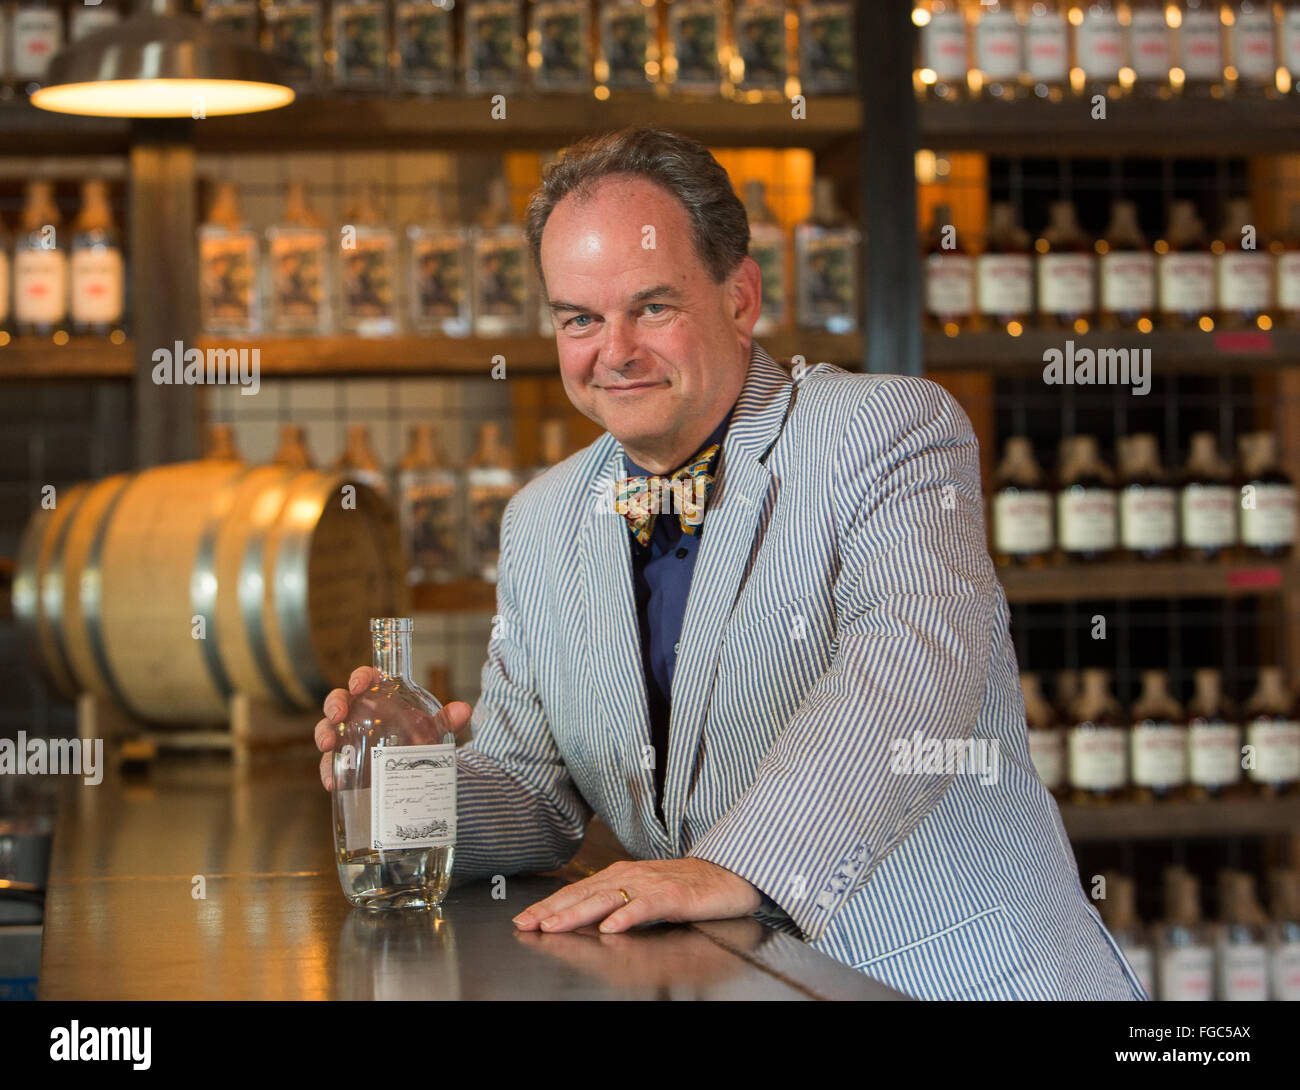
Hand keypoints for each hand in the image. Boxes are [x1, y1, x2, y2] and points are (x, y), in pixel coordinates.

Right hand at [314, 665, 473, 790]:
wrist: (418, 771)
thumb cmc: (420, 739)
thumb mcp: (434, 731)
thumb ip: (447, 721)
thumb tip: (463, 710)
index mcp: (381, 698)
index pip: (366, 679)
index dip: (360, 677)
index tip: (360, 684)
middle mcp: (360, 715)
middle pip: (338, 701)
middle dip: (334, 704)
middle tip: (338, 716)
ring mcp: (349, 739)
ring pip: (327, 730)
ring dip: (323, 735)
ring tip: (328, 746)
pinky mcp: (345, 763)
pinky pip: (331, 764)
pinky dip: (329, 771)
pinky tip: (332, 782)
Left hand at [511, 858, 761, 933]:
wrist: (728, 876)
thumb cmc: (687, 886)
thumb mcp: (645, 893)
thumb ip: (617, 903)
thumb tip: (585, 919)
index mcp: (621, 876)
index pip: (577, 891)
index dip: (550, 905)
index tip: (524, 919)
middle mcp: (631, 877)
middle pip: (584, 894)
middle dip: (552, 910)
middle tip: (526, 923)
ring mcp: (651, 885)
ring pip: (607, 899)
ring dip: (577, 913)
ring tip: (553, 926)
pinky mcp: (673, 896)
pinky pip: (645, 907)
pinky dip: (626, 916)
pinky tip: (609, 928)